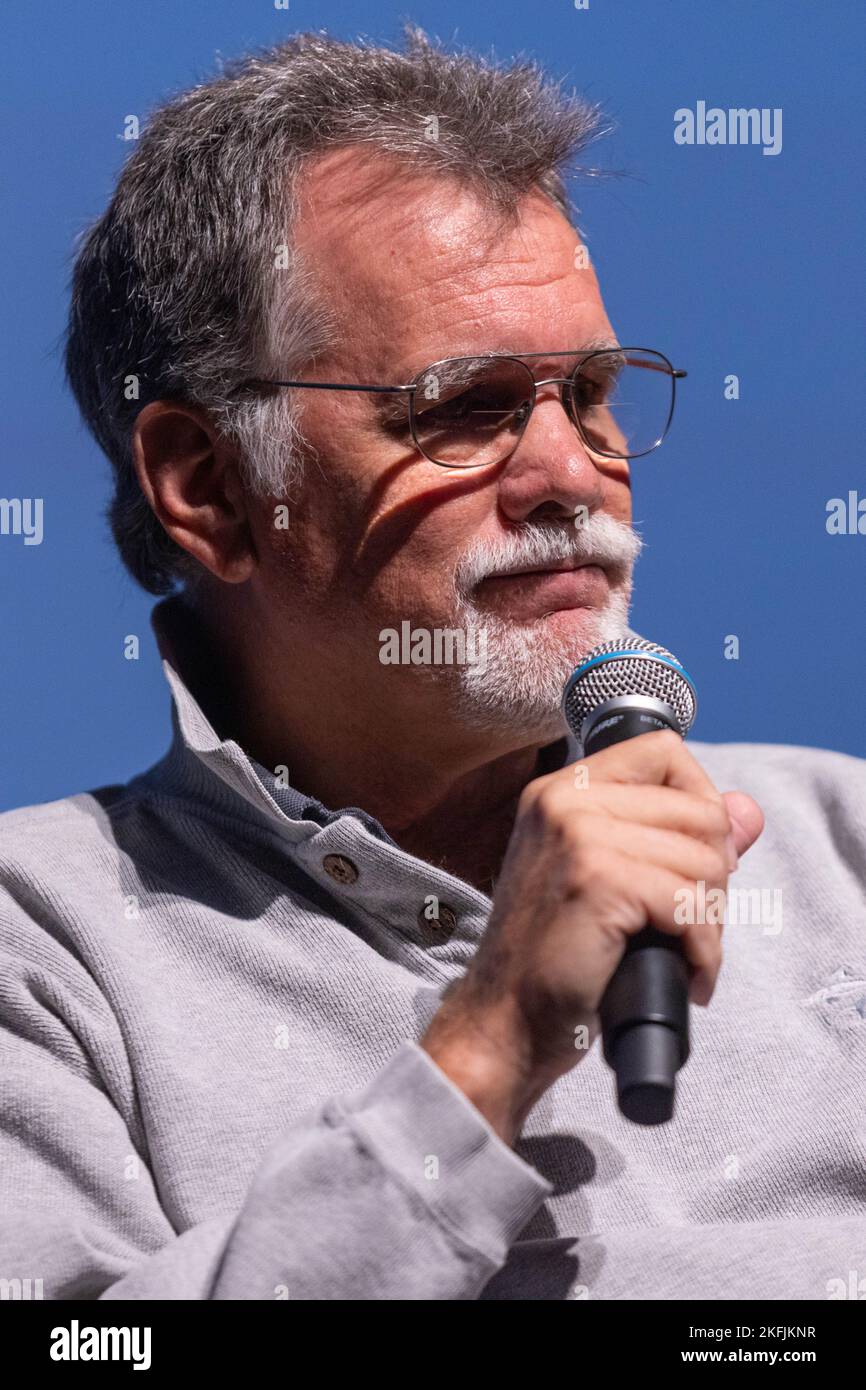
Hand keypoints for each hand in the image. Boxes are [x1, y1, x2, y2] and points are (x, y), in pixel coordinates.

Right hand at [421, 731, 763, 1142]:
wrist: (504, 1023)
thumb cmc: (556, 960)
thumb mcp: (613, 882)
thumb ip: (678, 837)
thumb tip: (747, 811)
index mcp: (562, 790)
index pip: (665, 752)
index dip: (700, 805)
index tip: (691, 862)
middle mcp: (564, 799)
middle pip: (700, 812)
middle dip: (713, 878)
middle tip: (686, 927)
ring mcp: (579, 835)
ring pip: (704, 859)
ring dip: (709, 921)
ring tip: (681, 954)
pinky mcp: (598, 881)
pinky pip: (691, 903)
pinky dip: (703, 950)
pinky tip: (685, 975)